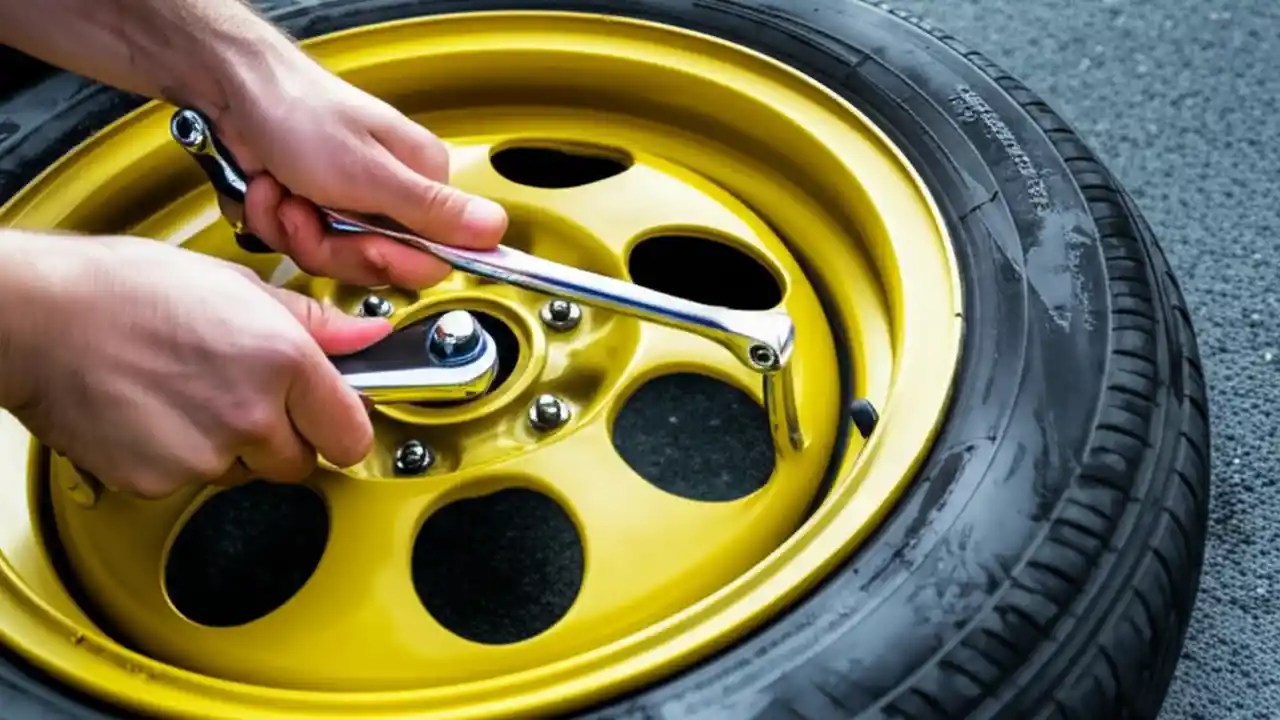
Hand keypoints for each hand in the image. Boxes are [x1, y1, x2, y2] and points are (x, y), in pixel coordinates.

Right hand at [0, 233, 391, 498]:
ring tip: (189, 392)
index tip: (330, 416)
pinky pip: (191, 482)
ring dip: (231, 447)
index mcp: (282, 362)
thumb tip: (365, 337)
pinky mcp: (158, 482)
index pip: (352, 435)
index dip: (341, 425)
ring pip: (246, 473)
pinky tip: (159, 412)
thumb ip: (313, 322)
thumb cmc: (123, 290)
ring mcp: (204, 455)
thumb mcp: (236, 286)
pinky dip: (181, 457)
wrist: (38, 316)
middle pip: (301, 462)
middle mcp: (250, 415)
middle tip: (244, 394)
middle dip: (283, 437)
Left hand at [212, 56, 507, 289]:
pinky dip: (273, 222)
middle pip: (375, 265)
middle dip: (330, 245)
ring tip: (283, 192)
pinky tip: (268, 189)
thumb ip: (433, 210)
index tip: (363, 243)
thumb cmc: (300, 114)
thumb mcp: (371, 173)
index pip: (431, 257)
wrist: (232, 92)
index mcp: (421, 182)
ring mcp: (348, 206)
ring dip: (295, 230)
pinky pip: (299, 245)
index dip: (392, 261)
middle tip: (309, 210)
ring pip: (332, 259)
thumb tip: (495, 230)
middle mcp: (389, 197)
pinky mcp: (312, 210)